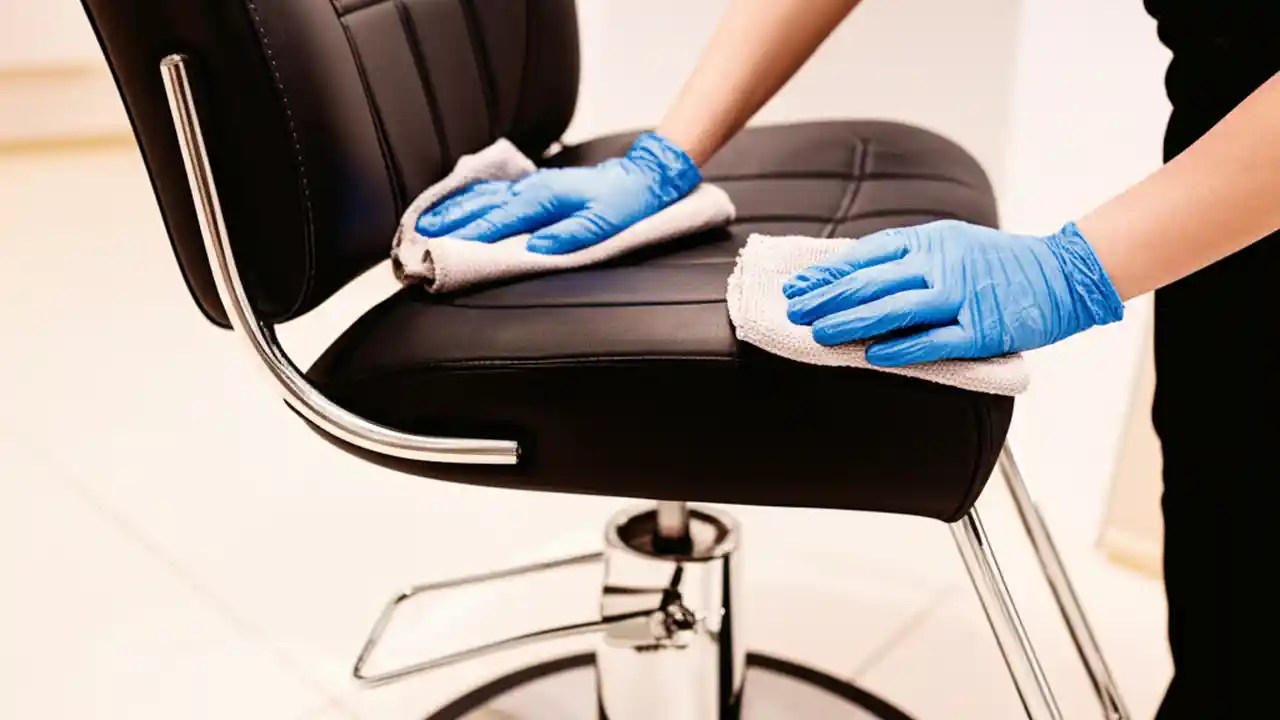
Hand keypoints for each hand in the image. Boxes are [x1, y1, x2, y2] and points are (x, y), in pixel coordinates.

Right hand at [415, 132, 700, 253]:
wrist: (640, 179)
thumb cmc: (624, 205)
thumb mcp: (603, 225)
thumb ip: (569, 237)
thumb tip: (535, 248)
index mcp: (544, 200)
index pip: (498, 222)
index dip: (467, 236)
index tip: (439, 247)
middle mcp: (532, 189)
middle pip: (481, 206)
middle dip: (448, 222)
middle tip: (416, 237)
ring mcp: (531, 185)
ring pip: (483, 197)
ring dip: (453, 209)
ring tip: (425, 223)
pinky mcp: (534, 187)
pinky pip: (494, 193)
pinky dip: (470, 200)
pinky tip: (457, 206)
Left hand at [783, 220, 1124, 365]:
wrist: (1063, 274)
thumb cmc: (998, 263)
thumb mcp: (949, 243)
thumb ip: (906, 257)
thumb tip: (851, 273)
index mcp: (930, 241)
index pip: (867, 255)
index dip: (829, 272)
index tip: (798, 286)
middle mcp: (942, 265)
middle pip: (873, 281)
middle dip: (829, 297)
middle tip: (795, 311)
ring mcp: (962, 297)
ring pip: (897, 309)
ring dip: (853, 322)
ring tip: (819, 332)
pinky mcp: (982, 330)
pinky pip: (936, 341)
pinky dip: (903, 348)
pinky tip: (873, 356)